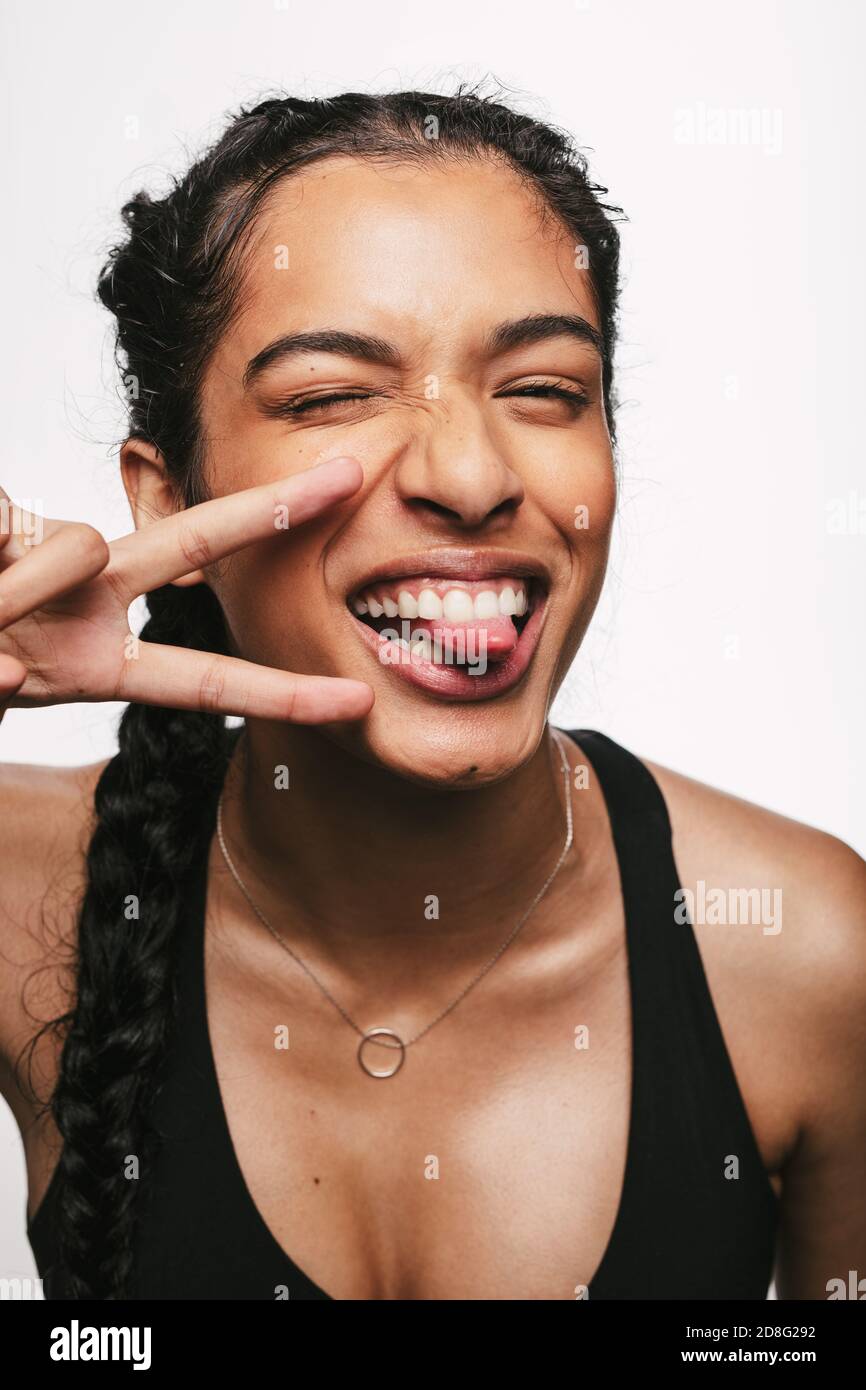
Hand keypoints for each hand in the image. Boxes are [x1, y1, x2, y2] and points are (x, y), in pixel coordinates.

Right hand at [0, 457, 373, 724]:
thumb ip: (9, 684)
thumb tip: (15, 669)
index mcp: (99, 662)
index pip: (204, 674)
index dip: (281, 691)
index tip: (355, 704)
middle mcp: (87, 604)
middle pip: (192, 544)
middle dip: (275, 512)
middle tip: (359, 475)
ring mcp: (46, 561)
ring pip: (81, 544)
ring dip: (15, 600)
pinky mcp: (11, 521)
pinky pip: (12, 527)